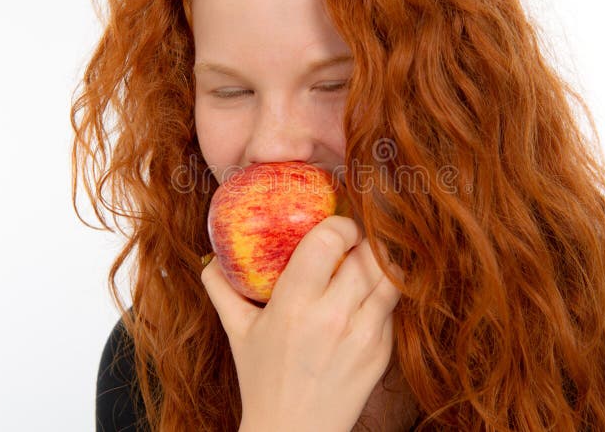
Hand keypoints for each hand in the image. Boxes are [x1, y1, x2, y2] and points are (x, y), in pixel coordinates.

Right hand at [201, 215, 403, 431]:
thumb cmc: (262, 379)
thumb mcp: (237, 331)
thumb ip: (221, 288)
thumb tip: (213, 257)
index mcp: (293, 305)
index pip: (329, 240)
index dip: (340, 224)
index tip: (337, 227)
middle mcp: (331, 317)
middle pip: (369, 254)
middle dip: (364, 242)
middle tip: (353, 244)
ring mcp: (362, 336)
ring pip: (390, 277)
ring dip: (380, 265)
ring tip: (365, 265)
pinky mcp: (382, 353)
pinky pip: (391, 307)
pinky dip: (382, 296)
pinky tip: (364, 301)